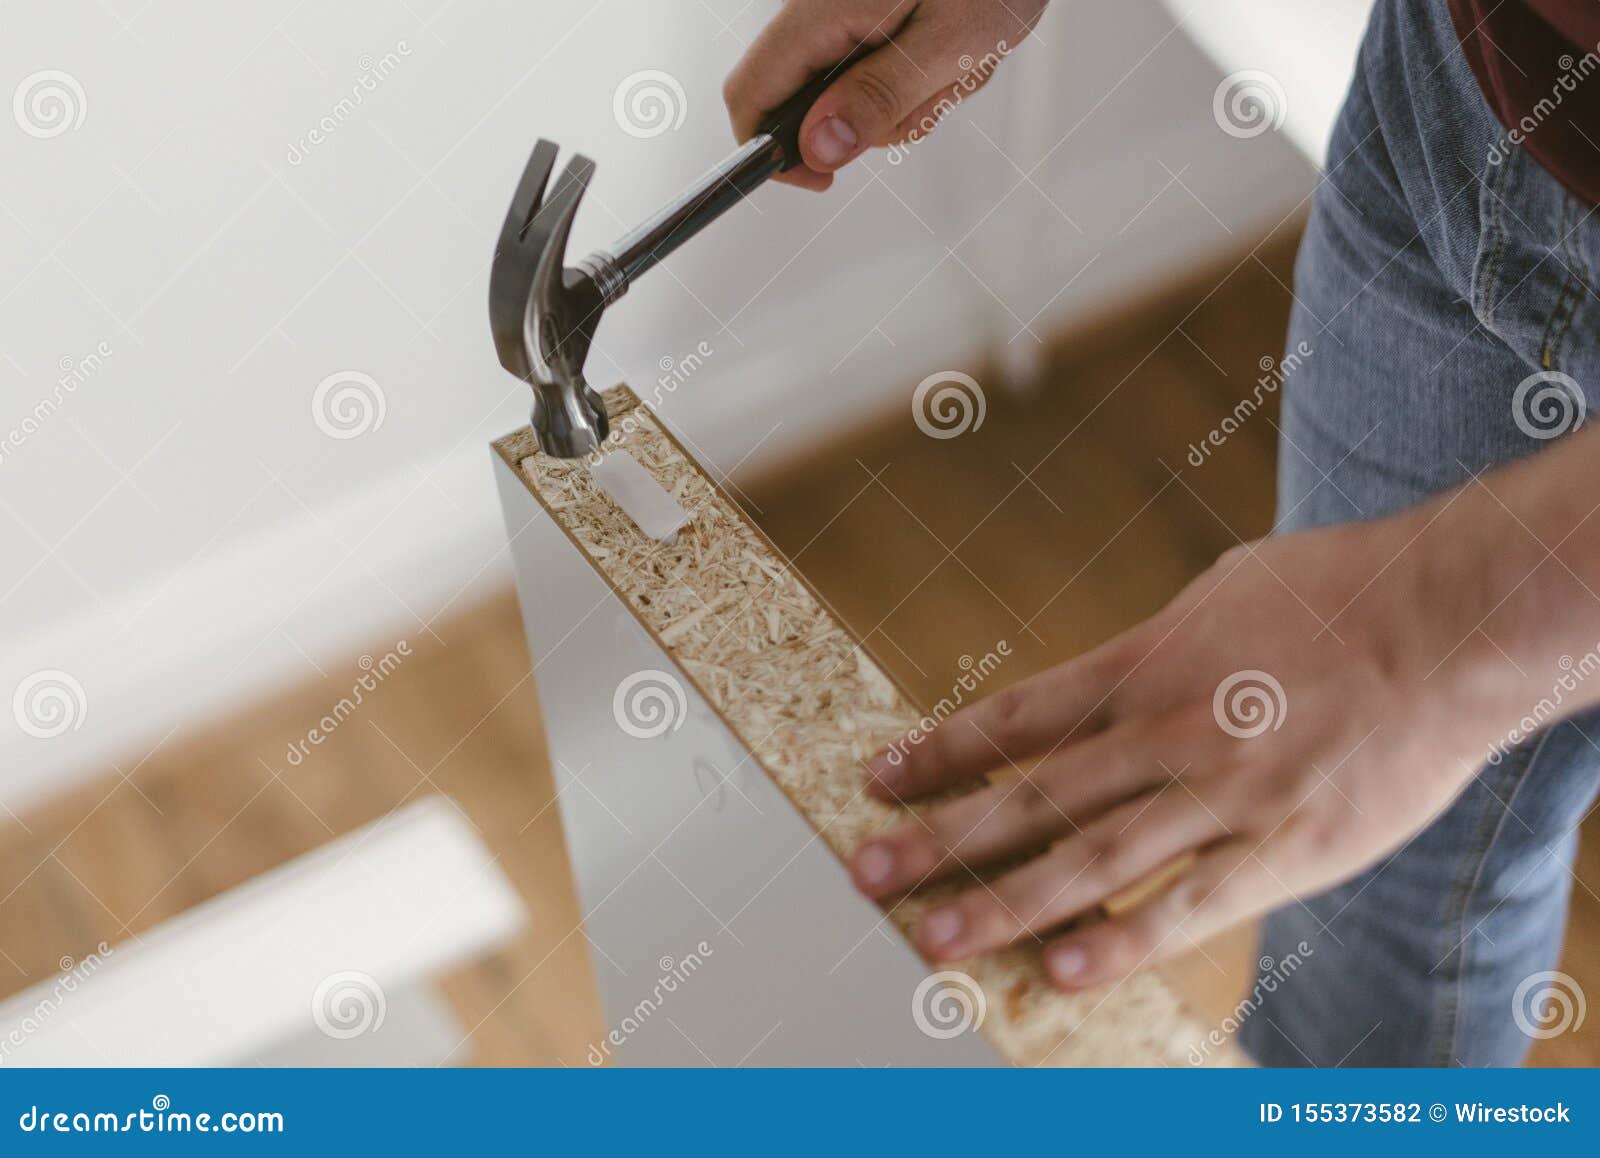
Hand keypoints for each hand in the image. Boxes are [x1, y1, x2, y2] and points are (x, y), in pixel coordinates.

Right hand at [723, 0, 1046, 190]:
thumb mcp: (948, 43)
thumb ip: (879, 97)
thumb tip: (818, 148)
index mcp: (820, 9)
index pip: (751, 93)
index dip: (772, 151)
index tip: (822, 178)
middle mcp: (818, 8)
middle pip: (802, 103)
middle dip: (868, 124)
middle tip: (930, 98)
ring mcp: (842, 15)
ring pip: (846, 97)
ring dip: (903, 104)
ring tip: (953, 68)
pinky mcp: (866, 20)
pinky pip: (874, 75)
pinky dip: (913, 83)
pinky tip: (949, 58)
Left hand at [846, 466, 1598, 990]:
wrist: (1453, 619)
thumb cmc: (1339, 592)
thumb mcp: (1219, 591)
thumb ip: (1153, 646)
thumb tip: (1106, 677)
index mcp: (1147, 664)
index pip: (1019, 717)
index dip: (943, 752)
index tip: (882, 779)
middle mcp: (1169, 732)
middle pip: (1034, 795)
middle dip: (942, 836)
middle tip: (866, 870)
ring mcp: (1225, 795)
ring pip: (1094, 858)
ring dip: (1005, 900)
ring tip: (933, 934)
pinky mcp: (1289, 847)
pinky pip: (1192, 905)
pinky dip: (1124, 940)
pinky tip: (1062, 968)